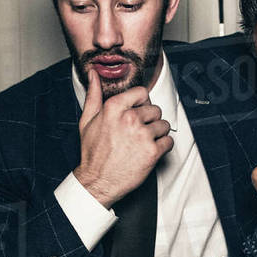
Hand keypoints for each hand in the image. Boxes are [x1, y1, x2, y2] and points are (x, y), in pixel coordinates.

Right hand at [74, 67, 172, 208]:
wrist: (98, 181)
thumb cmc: (92, 153)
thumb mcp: (87, 120)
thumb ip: (93, 95)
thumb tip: (94, 75)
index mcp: (114, 108)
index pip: (142, 93)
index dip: (141, 103)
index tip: (138, 112)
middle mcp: (129, 119)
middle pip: (155, 109)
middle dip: (149, 120)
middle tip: (138, 132)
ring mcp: (142, 135)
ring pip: (164, 125)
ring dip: (157, 133)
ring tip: (144, 142)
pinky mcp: (152, 151)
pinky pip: (169, 141)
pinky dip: (163, 147)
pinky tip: (150, 151)